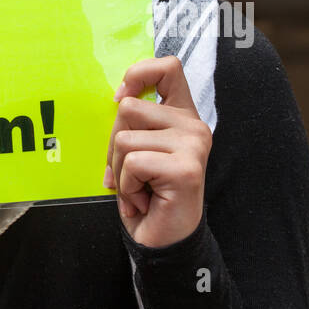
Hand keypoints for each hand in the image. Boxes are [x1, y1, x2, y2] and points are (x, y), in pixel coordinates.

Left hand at [103, 56, 211, 248]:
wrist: (164, 241)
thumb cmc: (147, 194)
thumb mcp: (139, 148)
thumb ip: (135, 121)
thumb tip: (119, 97)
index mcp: (183, 116)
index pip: (168, 67)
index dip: (138, 74)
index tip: (121, 98)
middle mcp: (194, 126)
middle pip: (128, 107)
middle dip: (114, 144)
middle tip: (130, 173)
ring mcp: (193, 146)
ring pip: (124, 138)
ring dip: (119, 170)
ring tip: (139, 188)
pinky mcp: (185, 168)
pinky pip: (132, 163)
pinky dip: (127, 186)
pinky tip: (144, 200)